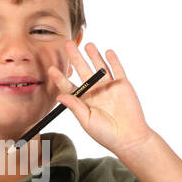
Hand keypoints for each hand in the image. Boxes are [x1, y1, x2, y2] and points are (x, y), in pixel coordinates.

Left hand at [47, 41, 153, 155]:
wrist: (129, 137)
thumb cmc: (106, 134)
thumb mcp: (87, 121)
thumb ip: (75, 107)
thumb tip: (59, 95)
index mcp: (83, 101)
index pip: (69, 86)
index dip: (60, 78)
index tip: (51, 69)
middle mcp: (95, 91)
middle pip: (83, 71)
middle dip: (75, 58)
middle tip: (68, 44)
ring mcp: (109, 87)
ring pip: (99, 67)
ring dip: (94, 55)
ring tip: (87, 44)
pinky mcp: (123, 85)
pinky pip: (117, 70)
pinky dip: (113, 60)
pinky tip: (107, 51)